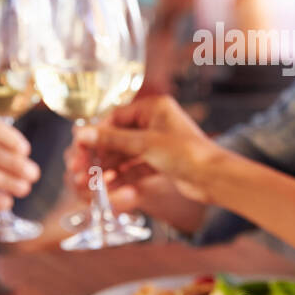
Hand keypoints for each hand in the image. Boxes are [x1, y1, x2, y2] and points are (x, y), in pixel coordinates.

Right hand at [76, 95, 223, 204]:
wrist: (215, 179)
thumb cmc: (186, 153)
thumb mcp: (146, 144)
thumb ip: (112, 140)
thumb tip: (81, 133)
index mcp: (154, 108)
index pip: (115, 117)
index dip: (96, 134)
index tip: (78, 148)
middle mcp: (155, 122)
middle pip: (118, 138)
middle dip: (99, 155)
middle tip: (79, 169)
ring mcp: (158, 143)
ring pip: (125, 155)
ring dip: (107, 168)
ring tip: (89, 183)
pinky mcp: (161, 162)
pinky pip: (135, 167)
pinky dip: (122, 176)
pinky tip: (107, 186)